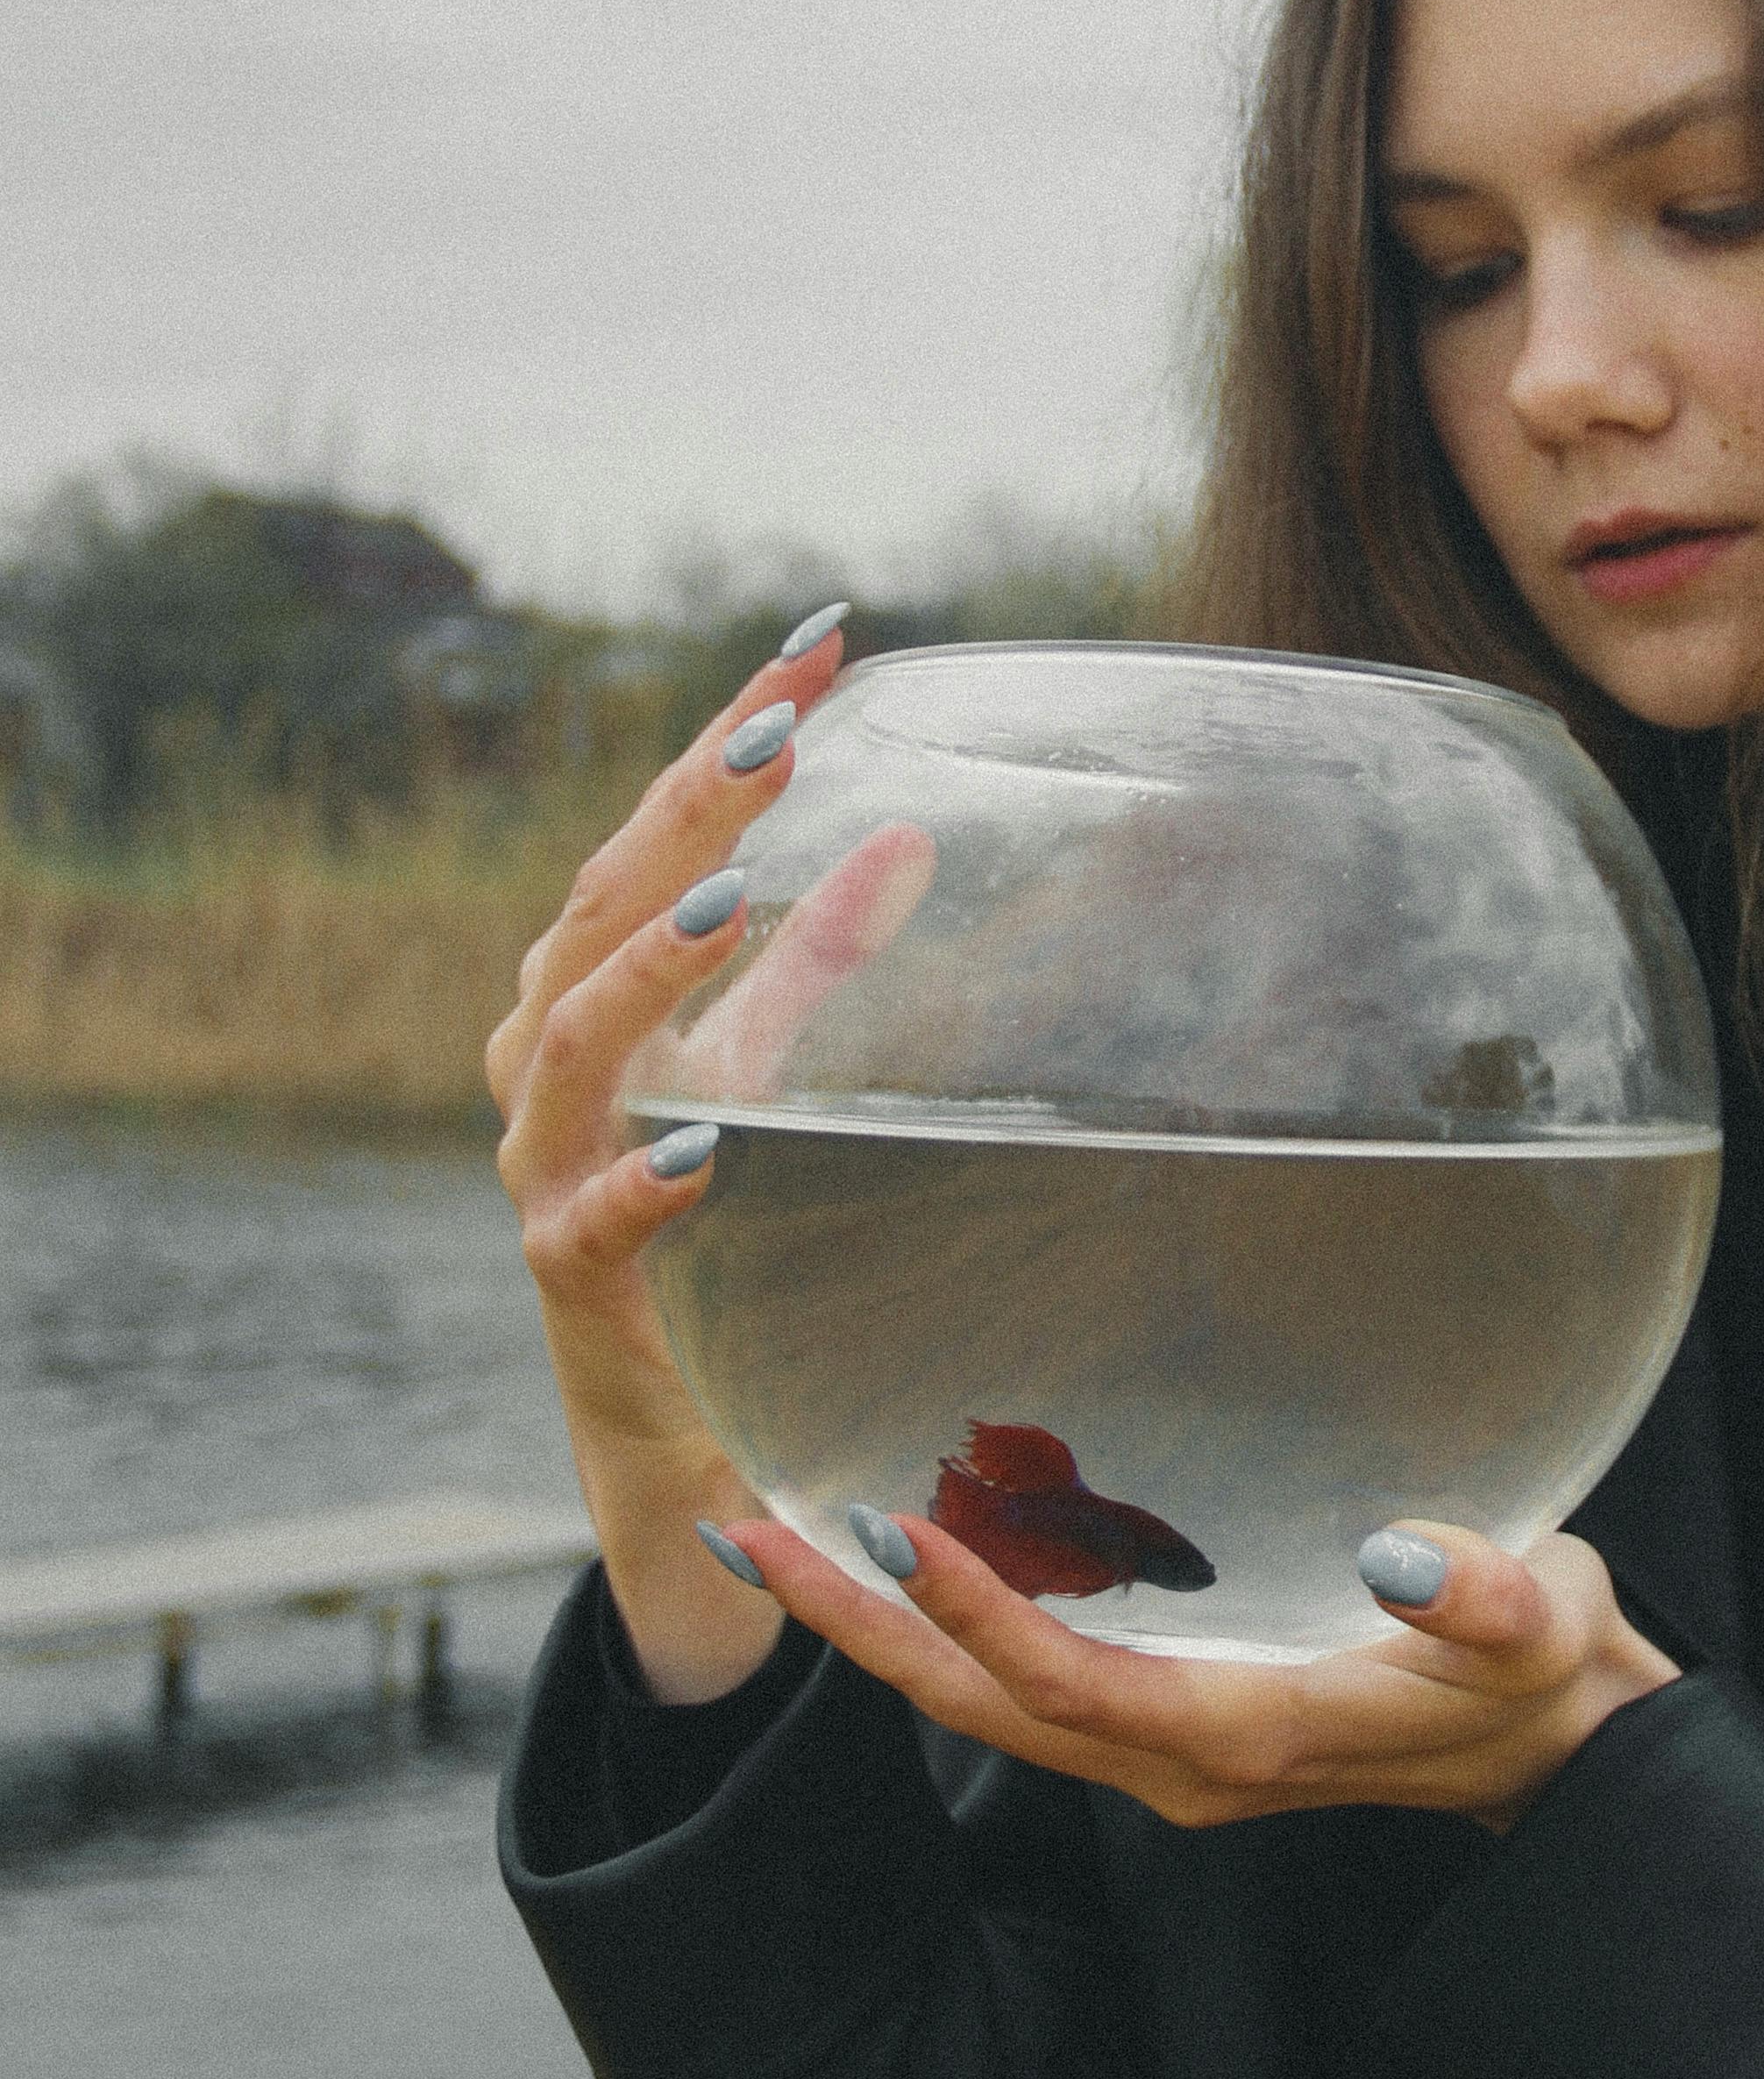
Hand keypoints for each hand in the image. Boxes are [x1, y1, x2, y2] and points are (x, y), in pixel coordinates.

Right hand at [486, 613, 932, 1700]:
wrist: (678, 1433)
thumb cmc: (719, 1225)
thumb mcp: (779, 1076)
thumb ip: (824, 963)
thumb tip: (906, 837)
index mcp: (593, 990)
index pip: (658, 835)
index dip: (726, 737)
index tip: (814, 644)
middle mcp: (544, 1060)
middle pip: (600, 906)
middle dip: (685, 814)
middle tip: (775, 734)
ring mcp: (542, 1165)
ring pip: (564, 1040)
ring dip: (644, 970)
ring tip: (728, 905)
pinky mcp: (565, 1276)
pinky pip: (589, 1217)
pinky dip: (640, 1178)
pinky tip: (704, 1146)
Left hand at [703, 1507, 1681, 1831]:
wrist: (1560, 1747)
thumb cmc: (1548, 1673)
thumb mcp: (1546, 1629)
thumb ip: (1490, 1600)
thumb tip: (1409, 1562)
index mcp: (1244, 1740)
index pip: (1070, 1687)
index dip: (978, 1616)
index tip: (893, 1529)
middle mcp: (1176, 1762)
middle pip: (979, 1707)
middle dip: (860, 1628)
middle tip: (743, 1527)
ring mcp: (1162, 1749)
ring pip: (983, 1703)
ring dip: (877, 1628)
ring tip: (767, 1531)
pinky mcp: (1166, 1720)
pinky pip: (1022, 1683)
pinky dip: (942, 1622)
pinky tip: (893, 1547)